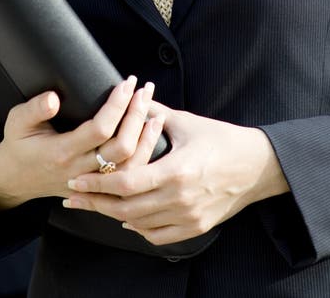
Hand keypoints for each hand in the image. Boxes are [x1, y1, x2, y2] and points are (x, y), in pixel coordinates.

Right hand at [0, 78, 157, 209]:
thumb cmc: (17, 145)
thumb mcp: (16, 121)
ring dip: (146, 138)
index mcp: (62, 152)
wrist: (13, 179)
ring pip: (129, 166)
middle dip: (137, 116)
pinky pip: (127, 176)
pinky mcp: (97, 188)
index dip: (117, 105)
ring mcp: (91, 182)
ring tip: (155, 111)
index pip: (99, 129)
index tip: (126, 83)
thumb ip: (34, 109)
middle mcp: (80, 170)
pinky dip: (143, 156)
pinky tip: (150, 136)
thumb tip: (54, 98)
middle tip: (144, 90)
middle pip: (121, 148)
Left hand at [64, 102, 289, 244]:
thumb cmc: (220, 138)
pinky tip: (124, 218)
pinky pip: (158, 236)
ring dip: (112, 216)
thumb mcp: (185, 121)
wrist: (257, 166)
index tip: (75, 180)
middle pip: (126, 208)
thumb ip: (152, 111)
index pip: (125, 183)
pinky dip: (138, 228)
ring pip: (139, 224)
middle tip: (72, 197)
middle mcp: (180, 198)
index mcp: (176, 170)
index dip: (96, 184)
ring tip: (91, 205)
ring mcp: (188, 216)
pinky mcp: (196, 227)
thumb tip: (125, 93)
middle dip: (94, 203)